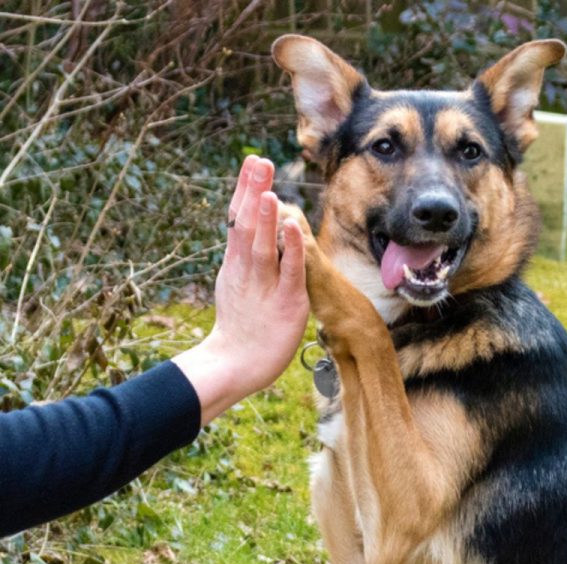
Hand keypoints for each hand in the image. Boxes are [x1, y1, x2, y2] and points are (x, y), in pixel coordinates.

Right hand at [172, 156, 309, 425]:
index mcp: (235, 264)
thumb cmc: (240, 326)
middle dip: (253, 191)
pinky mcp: (285, 303)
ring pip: (263, 246)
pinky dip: (291, 248)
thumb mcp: (236, 284)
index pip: (239, 220)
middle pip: (247, 225)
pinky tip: (295, 226)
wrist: (235, 364)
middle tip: (259, 159)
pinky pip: (289, 271)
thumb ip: (243, 257)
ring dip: (267, 217)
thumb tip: (246, 229)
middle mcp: (246, 270)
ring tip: (270, 190)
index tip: (252, 161)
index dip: (245, 190)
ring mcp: (264, 286)